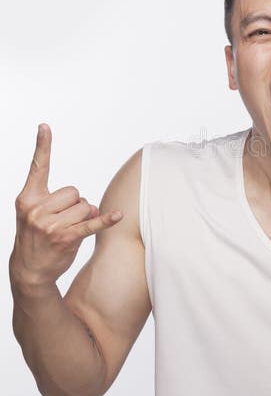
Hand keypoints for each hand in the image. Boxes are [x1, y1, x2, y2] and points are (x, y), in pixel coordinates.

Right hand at [9, 124, 122, 292]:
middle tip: (62, 220)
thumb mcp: (34, 214)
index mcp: (27, 198)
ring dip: (84, 217)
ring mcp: (51, 225)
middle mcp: (37, 209)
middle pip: (74, 191)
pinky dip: (106, 220)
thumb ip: (55, 201)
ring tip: (68, 230)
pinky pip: (91, 224)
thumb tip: (88, 206)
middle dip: (75, 204)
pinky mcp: (66, 238)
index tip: (45, 126)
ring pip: (85, 206)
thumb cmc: (35, 236)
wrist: (29, 269)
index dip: (42, 146)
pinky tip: (118, 215)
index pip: (37, 168)